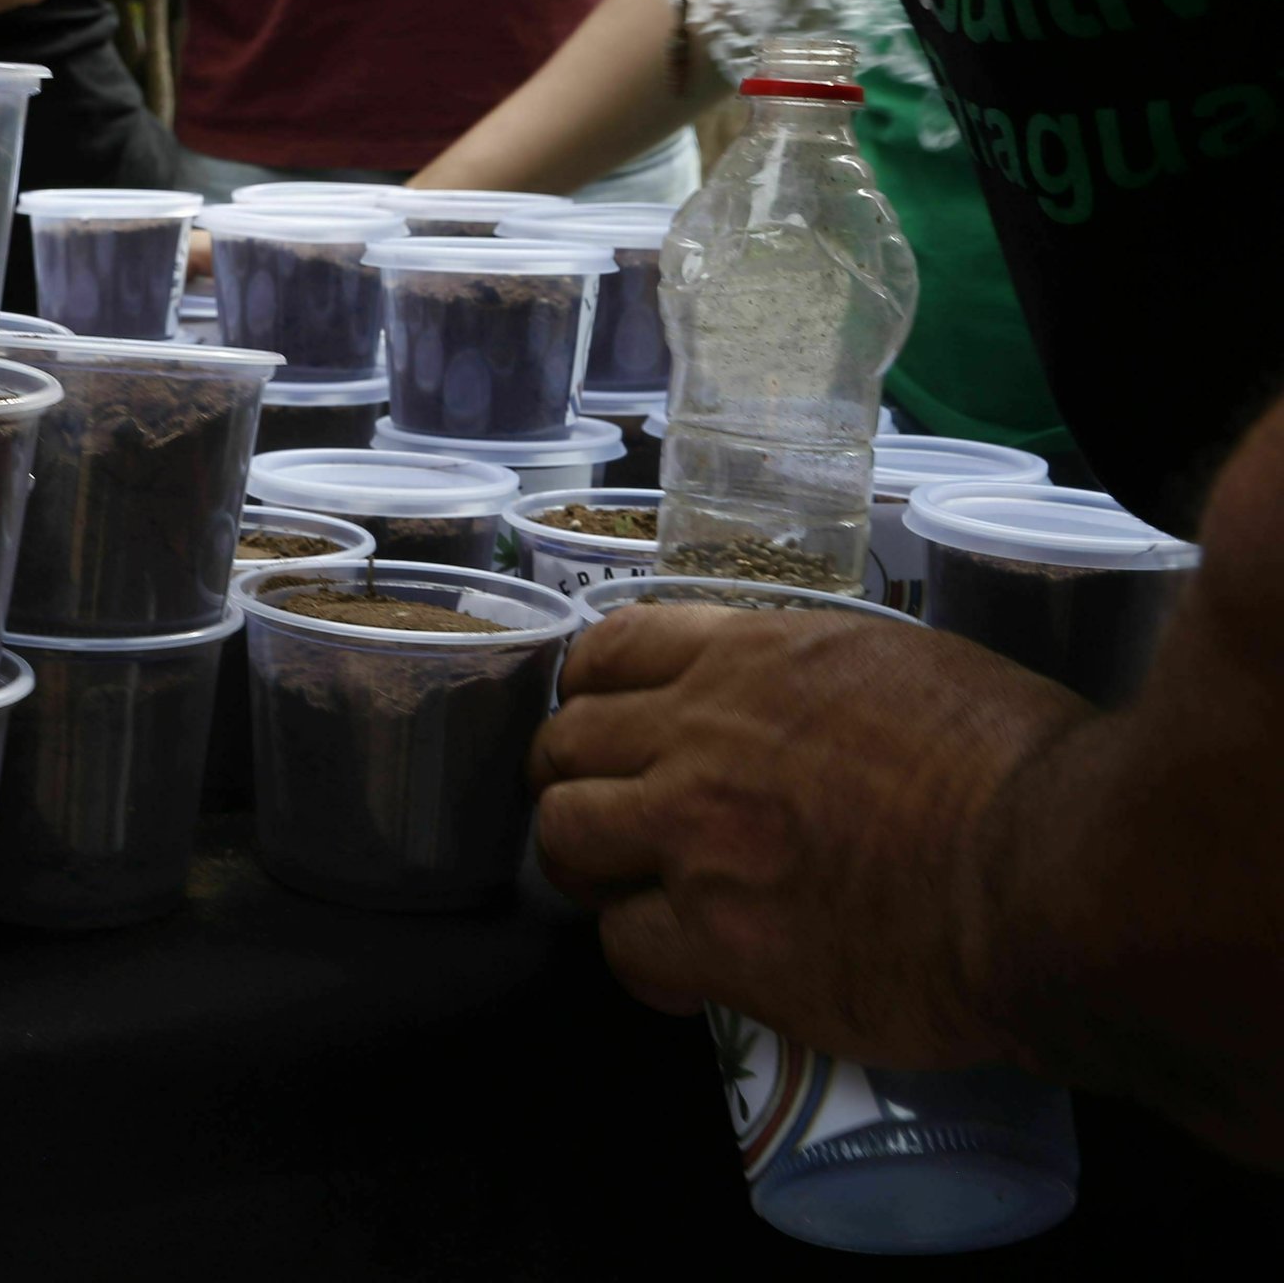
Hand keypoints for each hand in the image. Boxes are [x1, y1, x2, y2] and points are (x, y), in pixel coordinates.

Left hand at [530, 603, 1091, 1067]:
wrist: (1060, 878)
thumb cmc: (1024, 767)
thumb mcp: (909, 669)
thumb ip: (820, 684)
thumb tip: (799, 710)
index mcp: (751, 658)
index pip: (610, 649)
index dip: (592, 691)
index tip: (605, 724)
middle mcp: (700, 736)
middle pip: (563, 745)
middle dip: (574, 778)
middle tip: (609, 816)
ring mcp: (694, 839)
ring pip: (564, 837)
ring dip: (587, 865)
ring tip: (626, 890)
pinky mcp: (715, 942)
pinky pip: (622, 947)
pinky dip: (643, 961)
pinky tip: (686, 973)